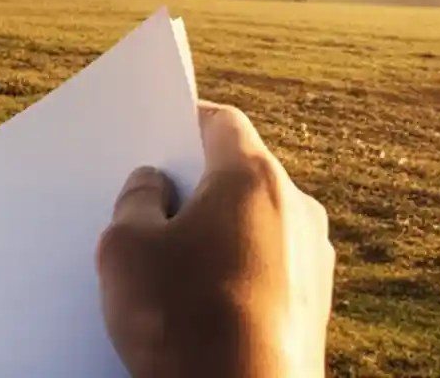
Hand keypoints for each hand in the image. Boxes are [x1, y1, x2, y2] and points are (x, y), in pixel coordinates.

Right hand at [96, 101, 334, 377]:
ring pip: (252, 224)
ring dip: (212, 233)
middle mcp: (298, 209)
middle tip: (144, 206)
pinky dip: (232, 272)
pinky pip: (266, 267)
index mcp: (253, 178)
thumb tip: (154, 186)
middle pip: (237, 174)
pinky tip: (194, 302)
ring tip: (163, 266)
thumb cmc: (179, 318)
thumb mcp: (125, 244)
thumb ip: (136, 199)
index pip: (220, 122)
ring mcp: (313, 261)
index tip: (152, 135)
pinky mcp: (314, 307)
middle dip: (191, 186)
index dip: (180, 120)